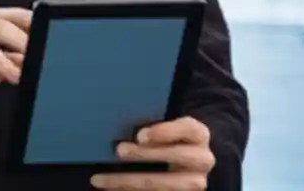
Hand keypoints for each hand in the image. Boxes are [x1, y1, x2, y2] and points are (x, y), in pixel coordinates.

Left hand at [91, 117, 215, 189]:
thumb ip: (150, 123)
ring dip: (129, 181)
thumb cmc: (166, 137)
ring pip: (164, 184)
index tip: (140, 135)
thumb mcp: (165, 126)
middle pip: (178, 156)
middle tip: (119, 150)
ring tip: (100, 179)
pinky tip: (108, 189)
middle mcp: (203, 159)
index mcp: (199, 134)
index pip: (188, 128)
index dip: (165, 131)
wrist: (186, 161)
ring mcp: (195, 182)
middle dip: (146, 154)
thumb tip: (115, 120)